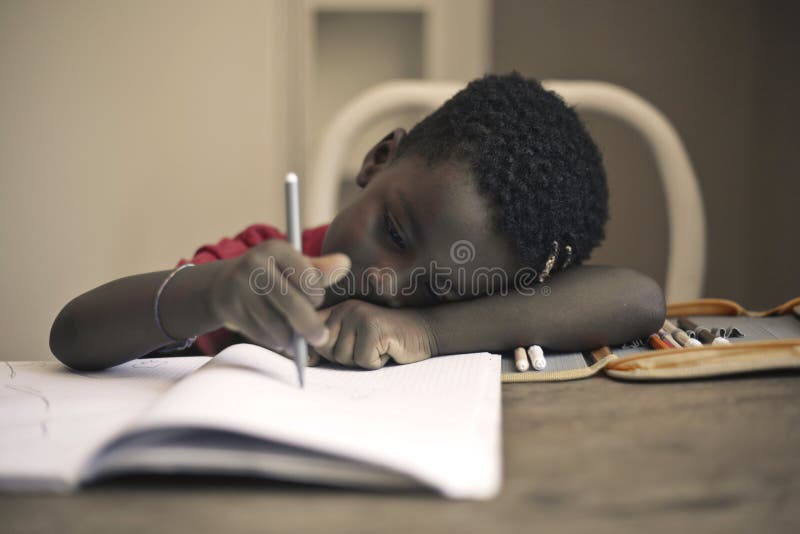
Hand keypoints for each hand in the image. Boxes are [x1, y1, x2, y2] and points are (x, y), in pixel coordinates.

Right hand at [207, 239, 349, 353]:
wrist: (222, 285)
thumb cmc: (270, 276)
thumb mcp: (293, 266)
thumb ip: (320, 269)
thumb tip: (345, 263)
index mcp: (277, 249)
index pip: (308, 279)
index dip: (316, 296)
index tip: (316, 301)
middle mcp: (255, 264)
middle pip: (292, 304)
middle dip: (310, 326)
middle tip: (320, 338)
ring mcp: (240, 287)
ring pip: (276, 324)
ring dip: (291, 338)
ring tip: (297, 341)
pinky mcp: (230, 308)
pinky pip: (261, 334)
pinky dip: (274, 341)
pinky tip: (278, 339)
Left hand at [310, 299, 437, 368]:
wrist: (423, 332)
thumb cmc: (387, 343)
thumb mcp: (354, 344)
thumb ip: (329, 348)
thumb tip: (304, 360)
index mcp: (336, 311)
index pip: (311, 335)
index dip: (316, 352)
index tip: (326, 357)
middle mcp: (344, 309)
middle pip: (326, 350)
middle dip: (346, 359)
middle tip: (368, 348)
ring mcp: (359, 315)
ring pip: (344, 357)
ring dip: (363, 361)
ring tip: (379, 347)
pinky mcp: (373, 327)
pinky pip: (363, 360)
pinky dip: (376, 363)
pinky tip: (388, 349)